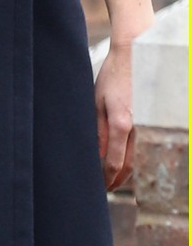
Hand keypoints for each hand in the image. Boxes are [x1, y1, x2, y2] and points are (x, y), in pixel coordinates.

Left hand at [94, 42, 136, 190]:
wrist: (135, 57)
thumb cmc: (112, 77)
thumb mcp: (97, 101)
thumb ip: (98, 129)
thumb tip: (96, 153)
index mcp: (121, 124)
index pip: (114, 162)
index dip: (106, 178)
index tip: (99, 186)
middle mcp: (137, 129)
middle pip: (128, 166)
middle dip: (116, 180)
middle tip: (105, 189)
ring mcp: (145, 126)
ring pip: (137, 158)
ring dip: (125, 173)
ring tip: (112, 180)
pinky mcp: (149, 122)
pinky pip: (141, 146)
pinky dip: (132, 158)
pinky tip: (124, 162)